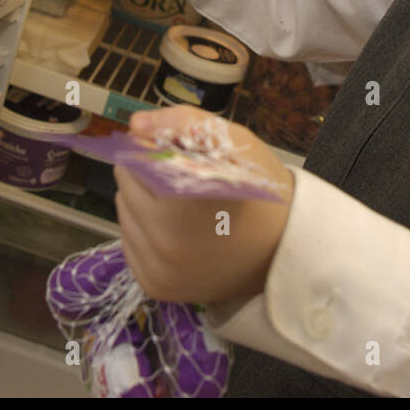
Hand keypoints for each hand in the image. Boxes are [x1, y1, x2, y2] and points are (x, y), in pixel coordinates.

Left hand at [114, 105, 294, 304]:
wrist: (285, 250)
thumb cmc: (261, 191)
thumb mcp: (235, 143)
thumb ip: (184, 123)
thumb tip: (136, 124)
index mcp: (185, 203)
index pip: (136, 160)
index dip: (154, 149)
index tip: (178, 152)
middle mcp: (166, 243)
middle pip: (126, 185)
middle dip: (148, 174)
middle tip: (185, 179)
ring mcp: (159, 270)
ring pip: (124, 213)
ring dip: (144, 202)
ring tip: (183, 206)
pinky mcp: (155, 286)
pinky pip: (130, 243)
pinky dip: (146, 231)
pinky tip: (179, 231)